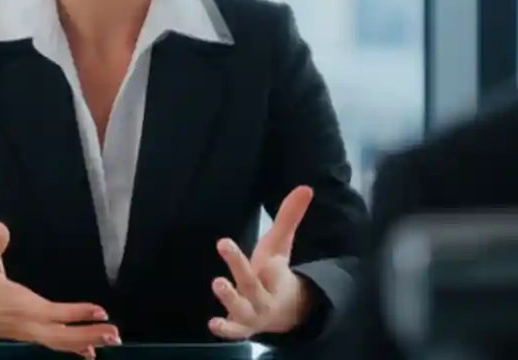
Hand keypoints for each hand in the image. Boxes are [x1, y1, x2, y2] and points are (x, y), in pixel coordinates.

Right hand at [0, 222, 119, 357]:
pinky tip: (86, 351)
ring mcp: (23, 331)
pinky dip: (70, 347)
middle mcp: (25, 323)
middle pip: (62, 336)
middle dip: (89, 335)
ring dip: (84, 343)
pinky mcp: (21, 333)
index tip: (101, 311)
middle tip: (115, 335)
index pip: (55, 312)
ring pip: (58, 342)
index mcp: (19, 304)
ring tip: (108, 343)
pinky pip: (50, 343)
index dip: (79, 313)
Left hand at [209, 186, 316, 339]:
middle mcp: (264, 295)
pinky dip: (225, 330)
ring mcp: (252, 313)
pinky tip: (212, 324)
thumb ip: (289, 217)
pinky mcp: (241, 327)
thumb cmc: (275, 273)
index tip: (236, 239)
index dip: (264, 257)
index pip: (272, 265)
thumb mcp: (280, 245)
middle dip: (239, 266)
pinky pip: (234, 331)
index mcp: (275, 275)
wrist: (283, 311)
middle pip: (252, 283)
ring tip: (217, 282)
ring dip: (230, 298)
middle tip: (224, 244)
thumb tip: (306, 187)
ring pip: (242, 308)